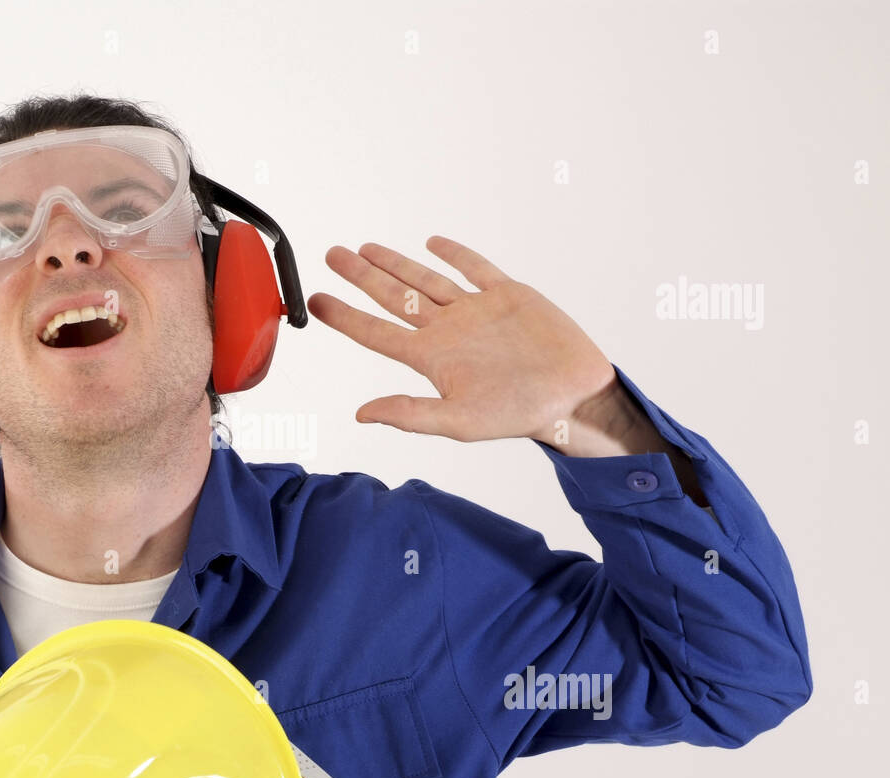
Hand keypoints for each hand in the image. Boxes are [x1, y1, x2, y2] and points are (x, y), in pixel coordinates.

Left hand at [306, 236, 617, 443]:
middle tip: (331, 256)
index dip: (343, 316)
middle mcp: (447, 331)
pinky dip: (454, 254)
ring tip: (365, 249)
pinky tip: (433, 243)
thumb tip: (361, 414)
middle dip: (360, 277)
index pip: (375, 332)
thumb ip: (409, 413)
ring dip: (395, 263)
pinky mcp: (506, 295)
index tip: (315, 301)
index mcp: (432, 358)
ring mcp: (474, 311)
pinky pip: (475, 268)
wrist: (573, 394)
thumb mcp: (457, 420)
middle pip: (392, 297)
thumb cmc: (519, 413)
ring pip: (425, 279)